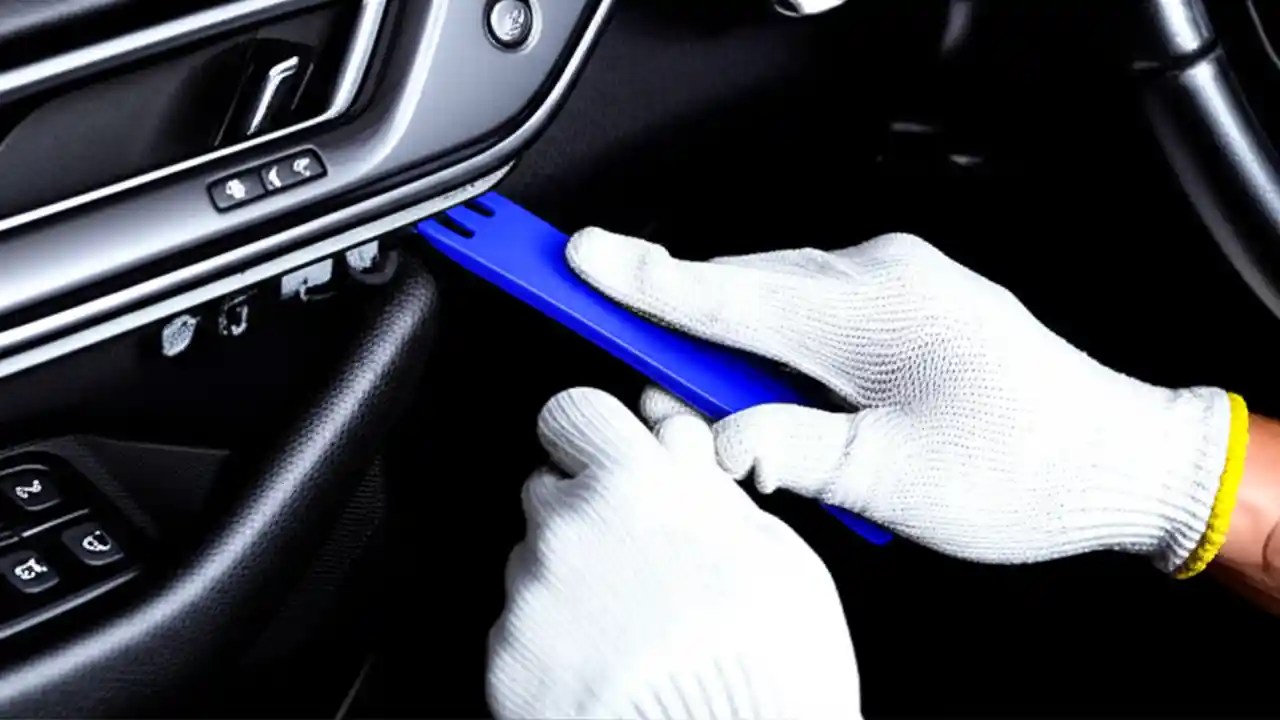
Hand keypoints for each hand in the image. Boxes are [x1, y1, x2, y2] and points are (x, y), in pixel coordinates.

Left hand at [487, 388, 860, 718]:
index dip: (598, 438)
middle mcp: (565, 528)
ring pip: (534, 556)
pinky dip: (554, 636)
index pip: (574, 412)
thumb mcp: (774, 551)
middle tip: (636, 553)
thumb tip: (671, 434)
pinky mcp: (508, 657)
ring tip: (631, 624)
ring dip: (572, 575)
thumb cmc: (769, 665)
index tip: (618, 463)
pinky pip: (521, 622)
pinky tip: (606, 660)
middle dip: (585, 507)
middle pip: (548, 485)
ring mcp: (529, 596)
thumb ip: (706, 480)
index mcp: (631, 485)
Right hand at [567, 230, 1236, 572]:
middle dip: (677, 321)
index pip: (729, 292)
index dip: (642, 280)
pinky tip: (770, 382)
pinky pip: (813, 301)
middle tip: (635, 367)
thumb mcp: (891, 483)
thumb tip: (712, 436)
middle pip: (743, 286)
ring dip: (729, 336)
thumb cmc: (1026, 473)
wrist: (1120, 459)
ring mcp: (897, 279)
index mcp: (874, 314)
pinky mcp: (906, 297)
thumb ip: (788, 449)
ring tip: (711, 401)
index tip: (574, 258)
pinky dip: (773, 337)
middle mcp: (883, 277)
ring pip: (775, 292)